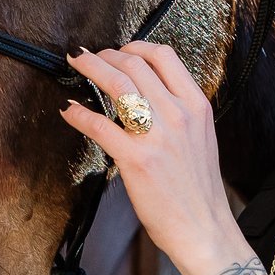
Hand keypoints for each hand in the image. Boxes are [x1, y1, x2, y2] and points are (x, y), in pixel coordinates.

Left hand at [59, 41, 254, 274]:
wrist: (205, 228)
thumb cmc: (199, 188)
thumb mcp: (200, 138)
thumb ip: (178, 112)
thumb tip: (147, 95)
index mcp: (196, 106)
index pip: (164, 56)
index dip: (135, 46)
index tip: (119, 50)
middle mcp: (178, 115)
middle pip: (134, 64)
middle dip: (104, 55)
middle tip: (88, 58)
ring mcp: (157, 136)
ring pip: (117, 84)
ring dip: (90, 69)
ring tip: (75, 66)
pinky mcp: (136, 160)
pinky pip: (99, 125)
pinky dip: (79, 114)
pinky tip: (69, 111)